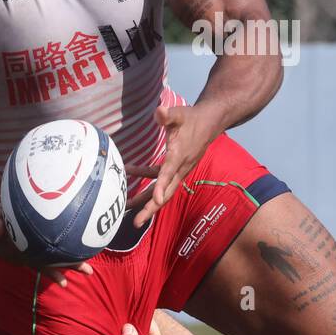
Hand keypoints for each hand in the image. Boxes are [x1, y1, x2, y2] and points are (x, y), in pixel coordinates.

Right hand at [0, 205, 93, 287]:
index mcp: (15, 251)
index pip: (36, 263)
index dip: (51, 271)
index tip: (66, 281)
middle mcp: (21, 255)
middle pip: (47, 264)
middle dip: (68, 267)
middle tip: (89, 272)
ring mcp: (23, 252)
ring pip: (47, 260)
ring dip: (66, 263)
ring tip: (87, 267)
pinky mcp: (24, 246)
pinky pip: (43, 253)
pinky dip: (56, 253)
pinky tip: (70, 249)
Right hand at [114, 315, 166, 334]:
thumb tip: (128, 326)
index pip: (149, 322)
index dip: (137, 315)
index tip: (123, 309)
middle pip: (140, 324)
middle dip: (128, 320)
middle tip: (114, 314)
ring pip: (132, 330)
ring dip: (122, 328)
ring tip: (111, 321)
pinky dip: (119, 334)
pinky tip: (111, 331)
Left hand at [126, 103, 220, 227]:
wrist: (209, 122)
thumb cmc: (192, 118)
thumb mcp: (180, 114)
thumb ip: (168, 115)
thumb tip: (159, 112)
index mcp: (179, 156)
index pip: (169, 174)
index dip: (162, 186)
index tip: (156, 201)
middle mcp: (179, 168)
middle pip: (165, 193)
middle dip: (150, 208)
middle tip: (135, 222)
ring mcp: (178, 170)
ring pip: (161, 190)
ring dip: (144, 200)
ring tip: (125, 208)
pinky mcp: (175, 168)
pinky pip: (159, 180)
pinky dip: (145, 181)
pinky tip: (129, 173)